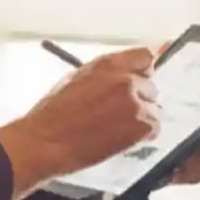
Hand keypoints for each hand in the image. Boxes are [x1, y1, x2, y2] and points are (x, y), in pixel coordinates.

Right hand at [0, 47, 161, 199]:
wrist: (45, 142)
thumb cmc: (52, 114)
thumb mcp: (77, 79)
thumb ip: (105, 75)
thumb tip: (124, 75)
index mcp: (108, 65)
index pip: (144, 57)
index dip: (142, 71)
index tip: (139, 80)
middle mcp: (125, 80)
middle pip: (150, 86)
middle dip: (139, 99)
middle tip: (121, 113)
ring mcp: (135, 103)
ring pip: (153, 108)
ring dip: (141, 119)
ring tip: (118, 129)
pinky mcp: (140, 126)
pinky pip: (154, 128)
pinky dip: (143, 135)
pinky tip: (123, 140)